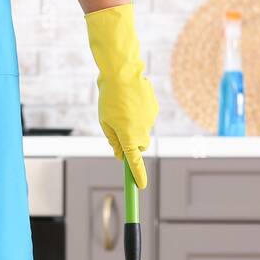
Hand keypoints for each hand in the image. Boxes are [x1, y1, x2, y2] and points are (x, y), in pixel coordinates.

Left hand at [86, 4, 158, 189]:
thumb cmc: (109, 99)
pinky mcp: (154, 109)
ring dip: (133, 124)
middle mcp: (143, 131)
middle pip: (140, 146)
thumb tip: (119, 154)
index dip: (138, 175)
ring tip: (121, 107)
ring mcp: (150, 120)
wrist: (123, 73)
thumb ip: (113, 141)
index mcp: (128, 138)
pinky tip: (130, 100)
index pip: (134, 162)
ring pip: (143, 130)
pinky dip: (139, 112)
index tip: (141, 187)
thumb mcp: (105, 123)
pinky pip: (146, 116)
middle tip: (120, 131)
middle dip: (133, 144)